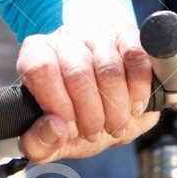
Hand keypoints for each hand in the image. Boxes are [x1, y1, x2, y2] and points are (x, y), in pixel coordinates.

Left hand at [14, 22, 159, 162]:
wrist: (108, 101)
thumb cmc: (77, 116)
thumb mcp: (53, 138)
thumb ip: (39, 143)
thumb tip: (53, 129)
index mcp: (38, 55)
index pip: (40, 69)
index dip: (57, 104)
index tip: (70, 129)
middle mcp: (67, 39)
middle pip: (77, 73)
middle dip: (90, 114)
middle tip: (95, 133)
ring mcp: (99, 34)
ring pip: (108, 68)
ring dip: (116, 108)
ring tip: (116, 125)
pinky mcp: (129, 35)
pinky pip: (135, 57)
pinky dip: (138, 89)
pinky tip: (135, 106)